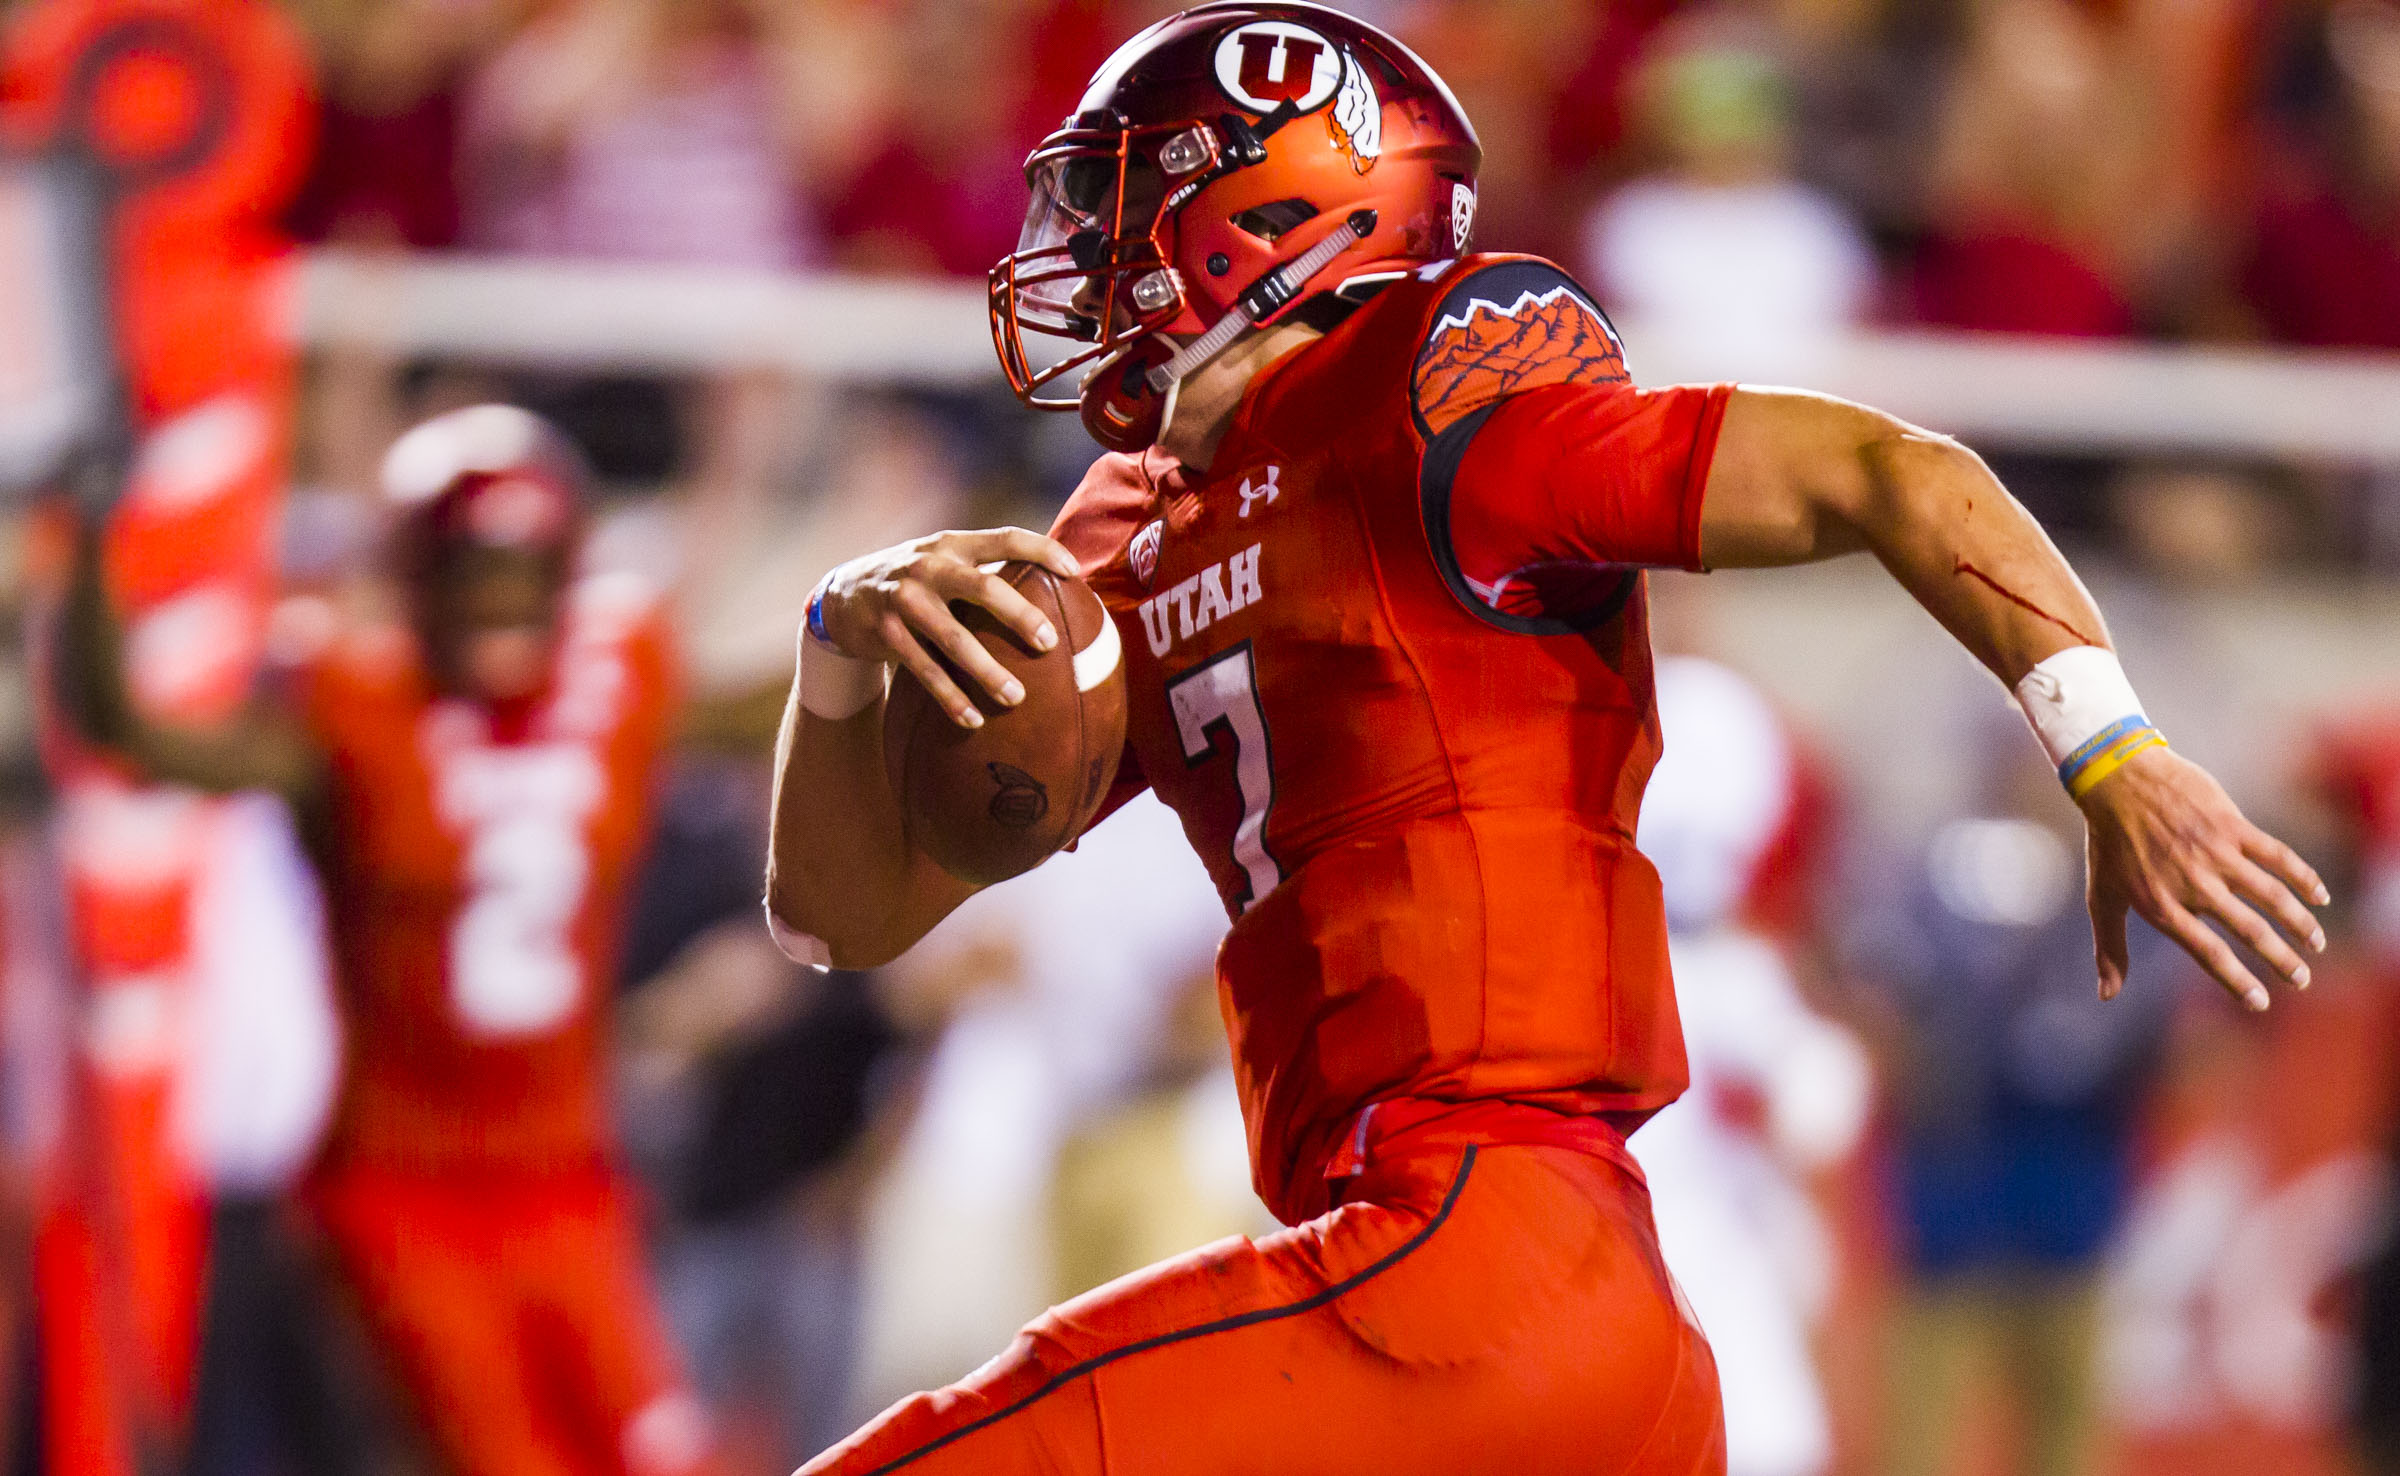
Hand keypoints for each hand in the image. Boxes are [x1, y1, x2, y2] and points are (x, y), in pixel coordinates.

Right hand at [814, 528, 1080, 728]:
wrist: (842, 596)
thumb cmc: (915, 582)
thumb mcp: (943, 562)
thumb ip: (984, 571)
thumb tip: (1055, 597)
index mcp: (953, 544)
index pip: (1005, 538)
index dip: (1041, 550)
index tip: (1074, 571)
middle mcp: (928, 565)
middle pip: (982, 586)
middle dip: (1019, 614)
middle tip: (1048, 643)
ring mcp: (904, 598)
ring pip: (953, 638)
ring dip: (986, 670)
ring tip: (1016, 697)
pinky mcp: (886, 632)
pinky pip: (924, 670)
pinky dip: (950, 697)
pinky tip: (973, 719)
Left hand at [2079, 745, 2328, 1010]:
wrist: (2117, 779)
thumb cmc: (2109, 843)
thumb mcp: (2102, 897)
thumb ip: (2110, 949)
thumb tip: (2106, 996)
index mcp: (2162, 906)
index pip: (2208, 953)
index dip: (2236, 981)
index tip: (2260, 1003)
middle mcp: (2193, 884)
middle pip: (2249, 930)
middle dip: (2281, 960)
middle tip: (2302, 981)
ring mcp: (2216, 853)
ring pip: (2271, 896)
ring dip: (2300, 923)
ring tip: (2316, 944)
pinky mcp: (2233, 826)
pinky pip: (2278, 855)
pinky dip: (2303, 877)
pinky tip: (2320, 896)